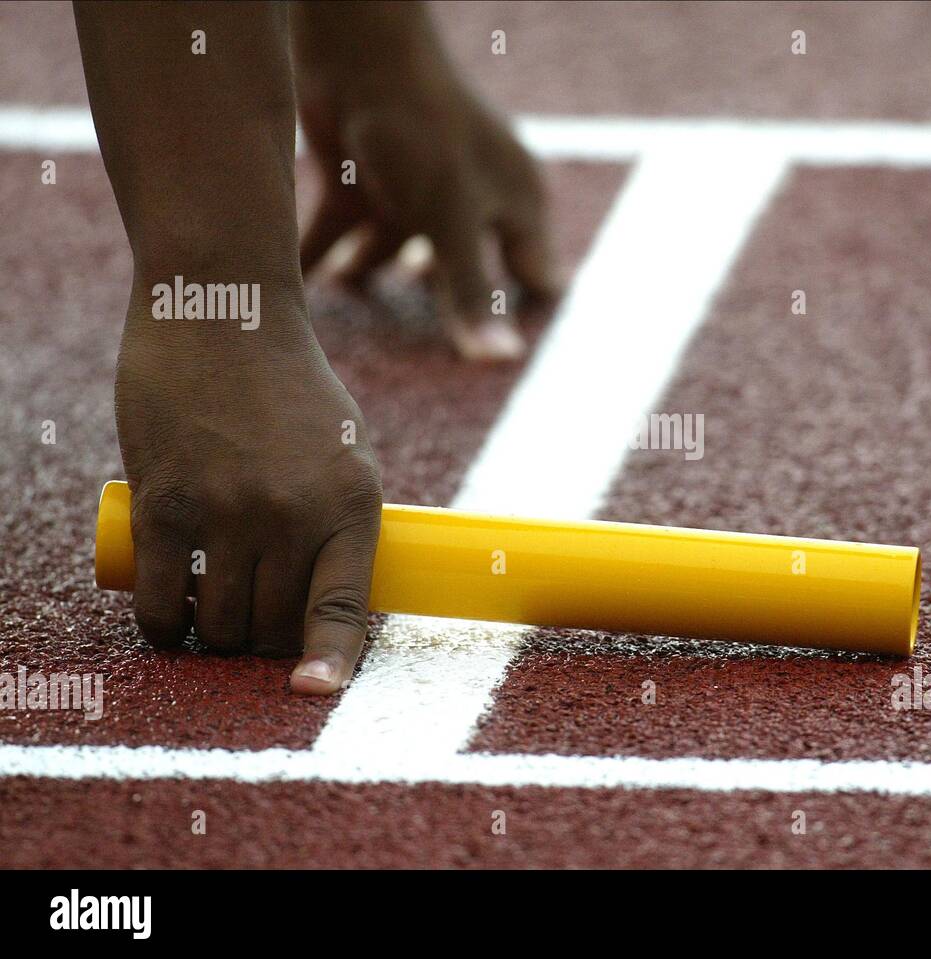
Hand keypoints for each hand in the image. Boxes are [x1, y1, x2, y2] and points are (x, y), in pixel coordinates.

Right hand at [115, 280, 381, 693]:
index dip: (331, 660)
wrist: (225, 314)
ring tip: (214, 614)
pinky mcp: (165, 505)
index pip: (345, 607)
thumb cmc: (291, 386)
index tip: (315, 692)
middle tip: (255, 626)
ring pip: (222, 621)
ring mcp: (228, 512)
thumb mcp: (347, 452)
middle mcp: (294, 514)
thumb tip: (328, 595)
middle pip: (276, 625)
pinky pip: (163, 601)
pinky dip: (165, 625)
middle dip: (266, 640)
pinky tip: (170, 620)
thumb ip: (341, 522)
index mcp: (351, 502)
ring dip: (216, 633)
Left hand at [296, 48, 556, 360]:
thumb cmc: (422, 125)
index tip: (505, 379)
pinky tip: (294, 294)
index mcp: (516, 205)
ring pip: (395, 258)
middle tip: (424, 376)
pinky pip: (343, 236)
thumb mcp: (452, 217)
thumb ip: (471, 292)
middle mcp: (471, 202)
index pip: (535, 281)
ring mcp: (416, 193)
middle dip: (441, 315)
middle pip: (463, 277)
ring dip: (370, 286)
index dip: (524, 325)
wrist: (352, 47)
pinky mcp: (364, 182)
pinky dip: (320, 261)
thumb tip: (501, 362)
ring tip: (351, 329)